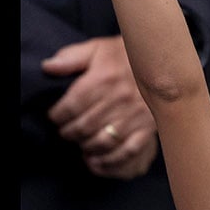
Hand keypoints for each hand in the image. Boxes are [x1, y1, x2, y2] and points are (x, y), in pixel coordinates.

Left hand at [42, 35, 160, 179]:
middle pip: (84, 127)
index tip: (55, 117)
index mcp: (103, 79)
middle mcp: (119, 99)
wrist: (161, 59)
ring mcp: (135, 115)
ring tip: (80, 142)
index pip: (71, 106)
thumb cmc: (125, 55)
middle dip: (69, 132)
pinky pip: (127, 151)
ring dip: (86, 146)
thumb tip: (48, 67)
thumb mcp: (97, 48)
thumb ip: (70, 57)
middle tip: (65, 131)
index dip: (57, 116)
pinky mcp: (148, 127)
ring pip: (102, 141)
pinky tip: (97, 159)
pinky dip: (110, 160)